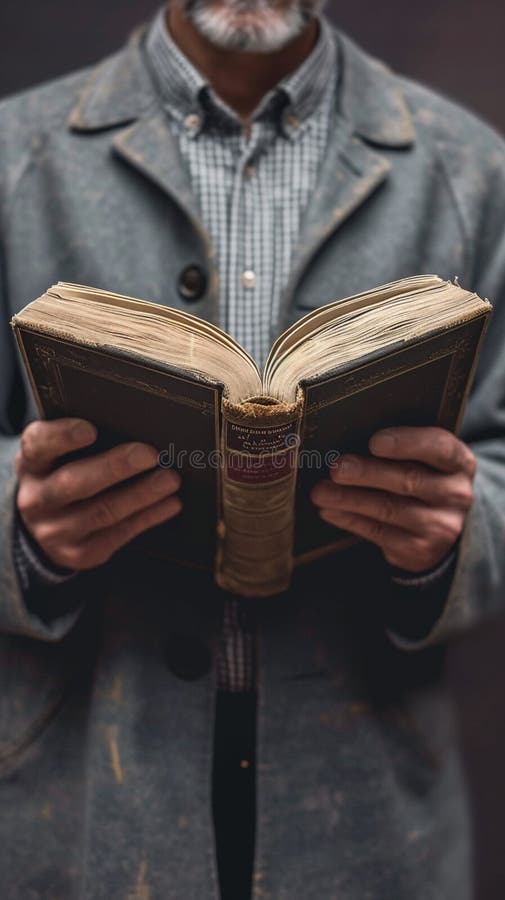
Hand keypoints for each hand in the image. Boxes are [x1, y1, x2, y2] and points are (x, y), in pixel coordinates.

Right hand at [16, 418, 181, 569]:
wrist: (42, 526)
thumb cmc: (62, 474)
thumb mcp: (58, 455)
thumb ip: (81, 440)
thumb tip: (134, 423)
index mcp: (31, 464)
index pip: (38, 446)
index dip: (62, 438)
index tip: (90, 430)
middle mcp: (37, 499)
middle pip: (74, 483)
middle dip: (115, 467)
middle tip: (151, 454)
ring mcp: (56, 531)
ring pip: (102, 512)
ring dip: (141, 495)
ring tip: (170, 479)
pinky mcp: (79, 553)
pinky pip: (118, 535)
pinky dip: (148, 517)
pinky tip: (170, 503)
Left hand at [310, 426, 475, 572]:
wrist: (442, 527)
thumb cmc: (423, 478)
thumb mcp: (425, 460)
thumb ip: (401, 448)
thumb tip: (348, 436)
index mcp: (459, 462)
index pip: (439, 448)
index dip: (407, 443)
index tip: (374, 442)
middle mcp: (456, 495)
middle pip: (408, 480)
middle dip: (367, 473)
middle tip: (336, 468)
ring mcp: (440, 526)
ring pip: (389, 509)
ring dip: (349, 499)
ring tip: (320, 492)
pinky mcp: (418, 550)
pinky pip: (378, 533)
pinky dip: (349, 520)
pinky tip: (329, 511)